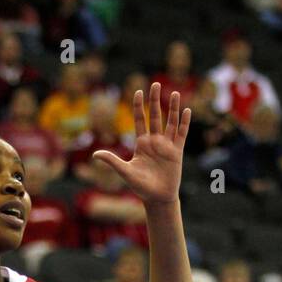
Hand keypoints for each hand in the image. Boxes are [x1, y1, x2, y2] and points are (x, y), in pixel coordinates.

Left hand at [94, 83, 189, 206]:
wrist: (157, 198)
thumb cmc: (140, 186)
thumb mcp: (125, 172)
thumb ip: (112, 161)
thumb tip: (94, 154)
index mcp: (141, 144)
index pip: (140, 120)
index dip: (139, 106)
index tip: (138, 91)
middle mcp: (154, 141)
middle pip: (155, 116)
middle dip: (155, 100)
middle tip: (155, 84)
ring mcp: (166, 145)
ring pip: (170, 122)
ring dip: (173, 108)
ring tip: (175, 93)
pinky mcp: (177, 151)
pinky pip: (181, 134)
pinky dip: (184, 123)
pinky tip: (186, 111)